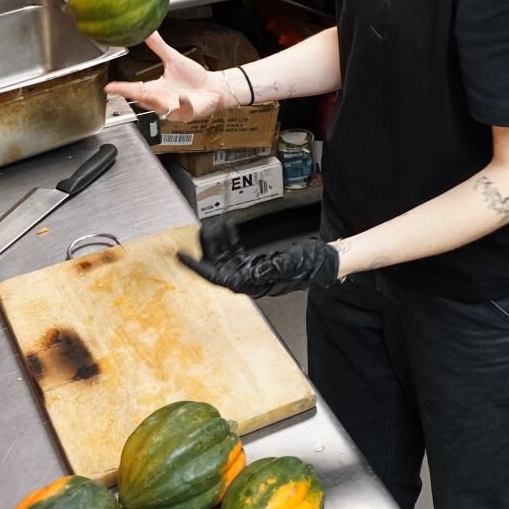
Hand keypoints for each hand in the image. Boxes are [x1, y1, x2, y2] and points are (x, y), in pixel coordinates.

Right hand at [105, 34, 236, 122]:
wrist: (213, 87)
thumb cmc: (193, 78)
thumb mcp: (172, 59)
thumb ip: (158, 46)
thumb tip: (147, 31)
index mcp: (156, 88)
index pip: (136, 89)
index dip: (122, 88)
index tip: (110, 86)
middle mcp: (163, 100)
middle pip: (145, 100)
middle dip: (136, 96)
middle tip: (126, 90)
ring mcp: (175, 108)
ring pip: (161, 108)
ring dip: (156, 102)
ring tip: (151, 94)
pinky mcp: (188, 112)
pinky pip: (183, 111)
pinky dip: (182, 104)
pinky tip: (182, 98)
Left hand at [178, 215, 340, 297]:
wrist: (325, 262)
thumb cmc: (312, 265)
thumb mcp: (292, 263)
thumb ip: (273, 267)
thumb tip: (253, 271)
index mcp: (253, 284)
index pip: (218, 278)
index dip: (198, 267)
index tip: (182, 257)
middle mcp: (248, 280)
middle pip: (217, 265)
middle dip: (206, 248)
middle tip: (199, 229)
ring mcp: (251, 271)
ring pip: (224, 257)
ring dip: (215, 242)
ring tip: (210, 225)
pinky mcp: (255, 263)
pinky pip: (235, 252)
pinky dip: (228, 240)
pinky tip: (225, 229)